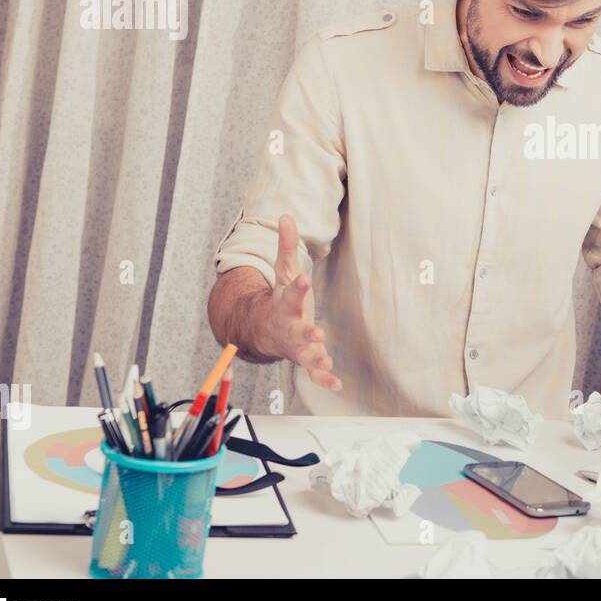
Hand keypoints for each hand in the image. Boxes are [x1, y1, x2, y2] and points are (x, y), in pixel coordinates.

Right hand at [252, 215, 340, 390]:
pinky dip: (324, 379)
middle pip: (297, 329)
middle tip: (317, 332)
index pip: (291, 293)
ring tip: (326, 360)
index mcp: (285, 303)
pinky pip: (313, 372)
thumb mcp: (283, 271)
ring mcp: (296, 345)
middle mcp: (290, 326)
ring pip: (304, 354)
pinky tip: (337, 383)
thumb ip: (286, 246)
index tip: (304, 279)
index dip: (298, 286)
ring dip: (315, 358)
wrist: (262, 330)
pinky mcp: (304, 359)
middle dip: (306, 331)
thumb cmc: (278, 298)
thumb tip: (285, 216)